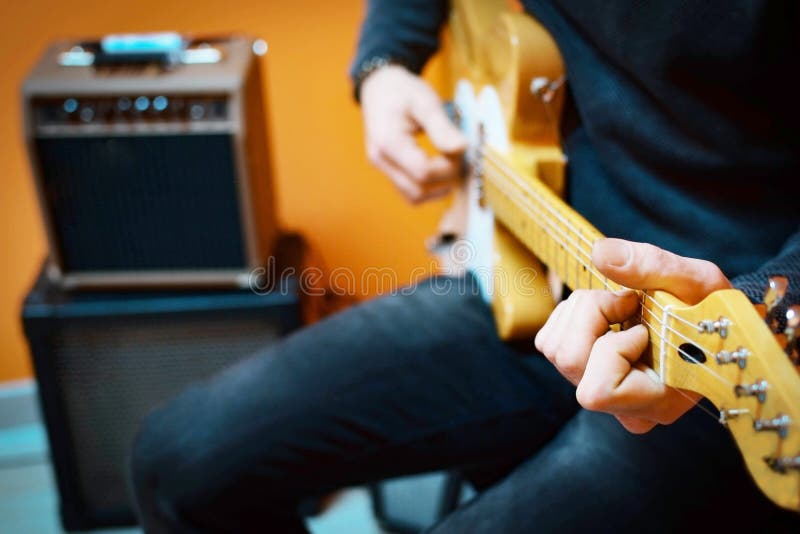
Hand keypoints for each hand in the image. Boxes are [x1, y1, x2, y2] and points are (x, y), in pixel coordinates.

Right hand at [360, 65, 466, 203]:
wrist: (379, 88)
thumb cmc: (402, 91)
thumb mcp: (425, 101)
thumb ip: (442, 127)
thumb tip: (462, 149)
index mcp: (388, 142)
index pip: (423, 172)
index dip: (448, 166)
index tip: (460, 148)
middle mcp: (381, 161)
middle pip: (418, 189)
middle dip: (445, 178)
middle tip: (458, 157)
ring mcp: (383, 169)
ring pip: (414, 197)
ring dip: (438, 188)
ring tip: (451, 164)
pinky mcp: (390, 172)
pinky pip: (411, 192)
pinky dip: (429, 188)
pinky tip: (441, 170)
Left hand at [534, 238, 731, 432]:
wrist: (716, 323)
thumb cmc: (714, 310)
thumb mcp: (699, 283)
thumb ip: (654, 269)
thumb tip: (600, 254)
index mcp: (656, 403)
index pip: (597, 391)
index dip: (613, 349)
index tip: (645, 327)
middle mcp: (623, 408)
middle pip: (568, 360)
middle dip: (594, 314)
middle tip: (631, 304)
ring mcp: (600, 392)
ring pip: (554, 348)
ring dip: (583, 311)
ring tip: (624, 309)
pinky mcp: (581, 373)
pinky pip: (550, 340)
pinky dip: (573, 314)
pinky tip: (608, 315)